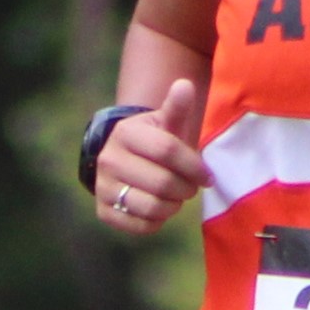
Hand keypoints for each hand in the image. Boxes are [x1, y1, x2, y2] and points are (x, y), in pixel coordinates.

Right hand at [94, 79, 211, 234]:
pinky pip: (140, 226)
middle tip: (191, 187)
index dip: (194, 166)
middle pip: (162, 183)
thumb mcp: (167, 123)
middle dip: (186, 188)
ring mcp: (103, 186)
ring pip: (152, 207)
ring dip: (173, 205)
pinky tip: (160, 207)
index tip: (207, 175)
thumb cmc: (157, 140)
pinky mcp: (103, 211)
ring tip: (176, 196)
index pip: (168, 150)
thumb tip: (184, 84)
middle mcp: (108, 159)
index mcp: (125, 133)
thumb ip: (177, 108)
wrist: (128, 160)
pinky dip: (158, 221)